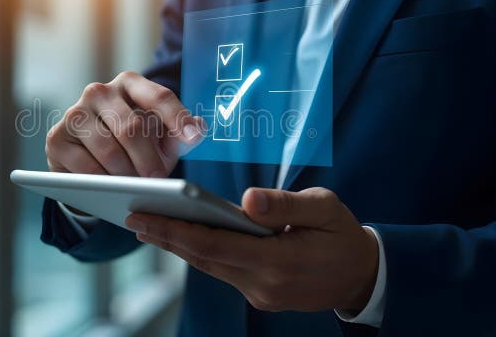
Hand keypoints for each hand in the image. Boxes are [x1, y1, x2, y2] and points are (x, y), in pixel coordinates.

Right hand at [46, 71, 204, 177]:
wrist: (92, 158)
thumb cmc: (135, 144)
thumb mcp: (162, 138)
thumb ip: (182, 134)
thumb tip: (199, 129)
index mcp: (130, 83)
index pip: (158, 96)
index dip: (178, 118)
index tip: (193, 139)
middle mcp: (99, 91)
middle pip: (132, 127)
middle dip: (149, 160)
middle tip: (158, 181)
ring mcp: (75, 112)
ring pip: (108, 150)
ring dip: (126, 175)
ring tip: (137, 188)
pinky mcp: (57, 138)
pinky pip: (84, 167)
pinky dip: (102, 182)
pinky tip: (111, 189)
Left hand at [125, 187, 377, 312]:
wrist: (363, 276)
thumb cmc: (343, 234)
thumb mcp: (325, 208)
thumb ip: (287, 205)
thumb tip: (248, 200)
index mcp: (280, 260)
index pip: (217, 245)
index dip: (177, 231)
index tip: (145, 216)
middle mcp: (265, 284)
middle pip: (205, 259)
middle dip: (167, 237)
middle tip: (132, 217)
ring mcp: (261, 295)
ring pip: (210, 267)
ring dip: (178, 247)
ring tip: (147, 224)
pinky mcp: (260, 295)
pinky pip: (222, 272)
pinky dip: (199, 253)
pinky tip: (181, 236)